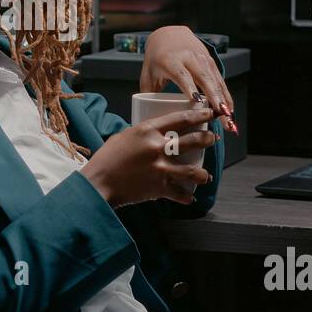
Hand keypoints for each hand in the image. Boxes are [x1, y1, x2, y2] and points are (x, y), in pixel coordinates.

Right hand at [79, 106, 219, 208]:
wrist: (98, 183)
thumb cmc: (106, 159)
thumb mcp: (124, 137)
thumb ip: (143, 135)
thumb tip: (156, 134)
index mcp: (148, 131)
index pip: (181, 118)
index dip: (200, 115)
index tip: (210, 113)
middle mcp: (157, 148)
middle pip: (193, 141)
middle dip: (207, 139)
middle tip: (212, 139)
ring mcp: (160, 169)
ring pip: (193, 171)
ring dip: (203, 174)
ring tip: (206, 175)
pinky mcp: (158, 188)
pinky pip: (180, 193)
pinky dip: (186, 197)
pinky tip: (189, 197)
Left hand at [141, 26, 237, 132]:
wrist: (169, 35)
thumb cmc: (157, 57)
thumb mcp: (148, 73)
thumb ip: (148, 94)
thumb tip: (148, 116)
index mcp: (171, 61)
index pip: (182, 75)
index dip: (189, 87)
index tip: (197, 101)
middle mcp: (190, 58)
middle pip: (204, 79)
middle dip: (215, 98)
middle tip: (221, 115)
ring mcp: (203, 60)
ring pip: (215, 81)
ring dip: (224, 100)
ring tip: (229, 118)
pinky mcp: (211, 63)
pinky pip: (220, 81)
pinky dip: (226, 96)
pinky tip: (229, 110)